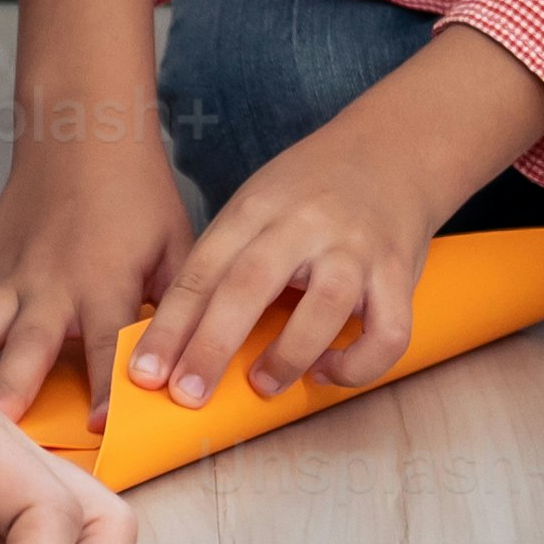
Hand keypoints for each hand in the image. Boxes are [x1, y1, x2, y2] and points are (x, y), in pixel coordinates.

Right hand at [0, 127, 184, 418]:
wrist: (82, 130)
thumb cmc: (136, 192)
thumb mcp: (175, 244)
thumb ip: (179, 306)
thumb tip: (189, 363)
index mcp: (104, 281)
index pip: (107, 343)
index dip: (103, 386)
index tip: (96, 428)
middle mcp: (50, 283)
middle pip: (29, 343)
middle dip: (13, 385)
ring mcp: (6, 276)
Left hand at [146, 112, 464, 409]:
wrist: (393, 149)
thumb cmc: (311, 191)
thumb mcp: (257, 204)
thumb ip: (225, 261)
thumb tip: (176, 339)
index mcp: (257, 207)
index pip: (202, 269)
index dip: (170, 325)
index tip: (144, 372)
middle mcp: (304, 224)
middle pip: (249, 285)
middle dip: (211, 346)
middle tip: (186, 393)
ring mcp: (355, 248)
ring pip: (323, 307)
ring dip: (287, 356)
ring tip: (262, 386)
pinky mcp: (399, 272)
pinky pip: (387, 332)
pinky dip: (358, 365)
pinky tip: (329, 372)